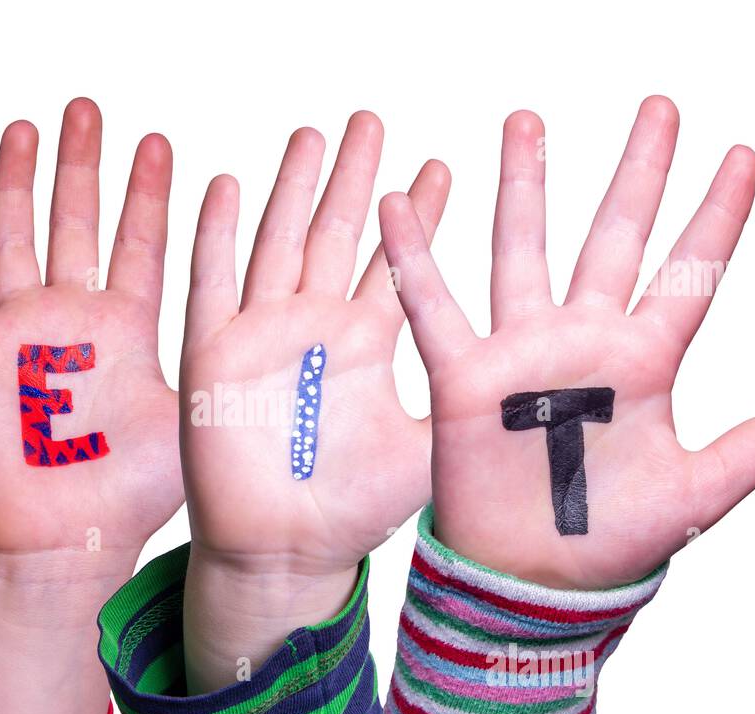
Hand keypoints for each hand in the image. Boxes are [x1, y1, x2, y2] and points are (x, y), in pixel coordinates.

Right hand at [0, 99, 180, 564]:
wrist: (67, 541)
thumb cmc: (130, 493)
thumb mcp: (191, 413)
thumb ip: (216, 358)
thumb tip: (283, 326)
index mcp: (129, 328)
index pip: (139, 242)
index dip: (146, 193)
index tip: (156, 141)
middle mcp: (74, 319)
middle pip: (76, 222)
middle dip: (83, 165)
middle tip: (89, 110)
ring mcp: (21, 332)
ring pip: (15, 236)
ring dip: (17, 182)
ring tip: (26, 128)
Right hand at [179, 112, 448, 688]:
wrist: (282, 552)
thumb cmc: (351, 511)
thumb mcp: (426, 451)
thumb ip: (465, 408)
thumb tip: (541, 386)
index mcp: (367, 343)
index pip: (395, 261)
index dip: (417, 214)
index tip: (442, 164)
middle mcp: (316, 328)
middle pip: (336, 233)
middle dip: (356, 177)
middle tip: (373, 121)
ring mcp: (263, 336)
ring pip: (277, 242)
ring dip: (292, 189)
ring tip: (313, 136)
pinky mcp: (215, 356)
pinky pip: (213, 284)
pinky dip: (216, 236)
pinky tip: (226, 186)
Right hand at [380, 97, 754, 588]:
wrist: (529, 582)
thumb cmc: (611, 545)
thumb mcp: (694, 497)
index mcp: (645, 365)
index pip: (688, 274)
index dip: (717, 215)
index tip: (743, 156)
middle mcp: (585, 344)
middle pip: (615, 238)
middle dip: (637, 173)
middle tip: (659, 107)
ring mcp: (523, 354)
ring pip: (524, 251)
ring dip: (525, 186)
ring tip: (525, 122)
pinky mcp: (464, 378)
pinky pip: (435, 307)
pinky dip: (416, 259)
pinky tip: (401, 207)